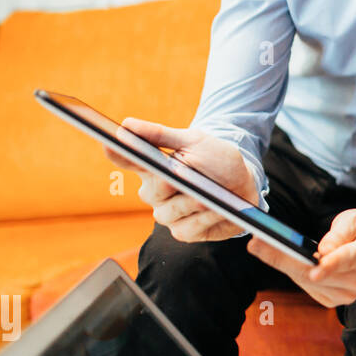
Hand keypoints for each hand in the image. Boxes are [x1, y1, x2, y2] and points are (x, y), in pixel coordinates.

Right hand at [102, 118, 256, 241]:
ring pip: (168, 213)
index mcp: (153, 166)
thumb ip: (160, 135)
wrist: (246, 183)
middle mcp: (156, 192)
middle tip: (181, 178)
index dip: (116, 153)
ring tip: (207, 197)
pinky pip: (186, 229)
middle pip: (151, 191)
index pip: (126, 159)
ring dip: (190, 204)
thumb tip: (126, 124)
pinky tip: (217, 210)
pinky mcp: (184, 231)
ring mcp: (169, 213)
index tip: (108, 144)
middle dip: (167, 185)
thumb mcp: (194, 141)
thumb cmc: (217, 159)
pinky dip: (203, 220)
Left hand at [246, 209, 355, 307]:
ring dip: (281, 264)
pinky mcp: (334, 301)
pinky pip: (307, 287)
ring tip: (259, 246)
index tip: (314, 266)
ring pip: (308, 281)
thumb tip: (323, 250)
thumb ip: (341, 233)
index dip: (331, 265)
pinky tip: (278, 258)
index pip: (348, 260)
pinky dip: (291, 272)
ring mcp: (349, 294)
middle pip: (317, 273)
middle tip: (258, 243)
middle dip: (285, 258)